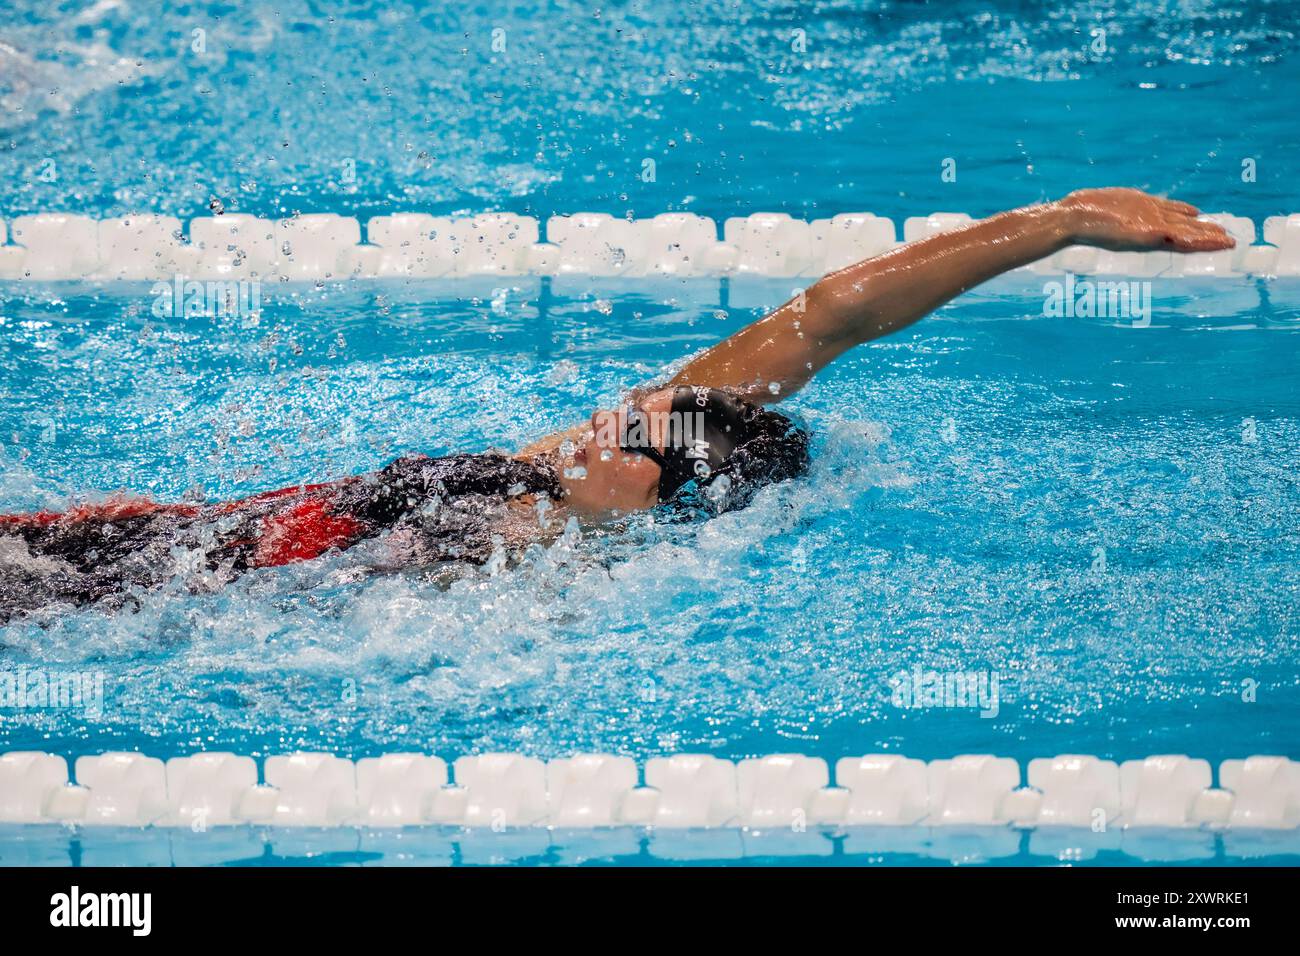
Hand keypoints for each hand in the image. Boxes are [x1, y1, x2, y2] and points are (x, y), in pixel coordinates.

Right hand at [1057, 188, 1234, 252]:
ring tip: (1218, 229)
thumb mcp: (1119, 233)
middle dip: (1210, 235)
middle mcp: (1155, 226)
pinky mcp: (1142, 204)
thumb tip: (1166, 235)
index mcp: (1153, 236)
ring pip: (1183, 221)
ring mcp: (1149, 216)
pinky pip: (1169, 208)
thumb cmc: (1093, 228)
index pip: (1189, 241)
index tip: (1228, 245)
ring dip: (1201, 225)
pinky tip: (1194, 211)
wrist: (1074, 216)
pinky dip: (1184, 210)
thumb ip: (1144, 234)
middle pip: (1190, 231)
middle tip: (1230, 240)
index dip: (1209, 243)